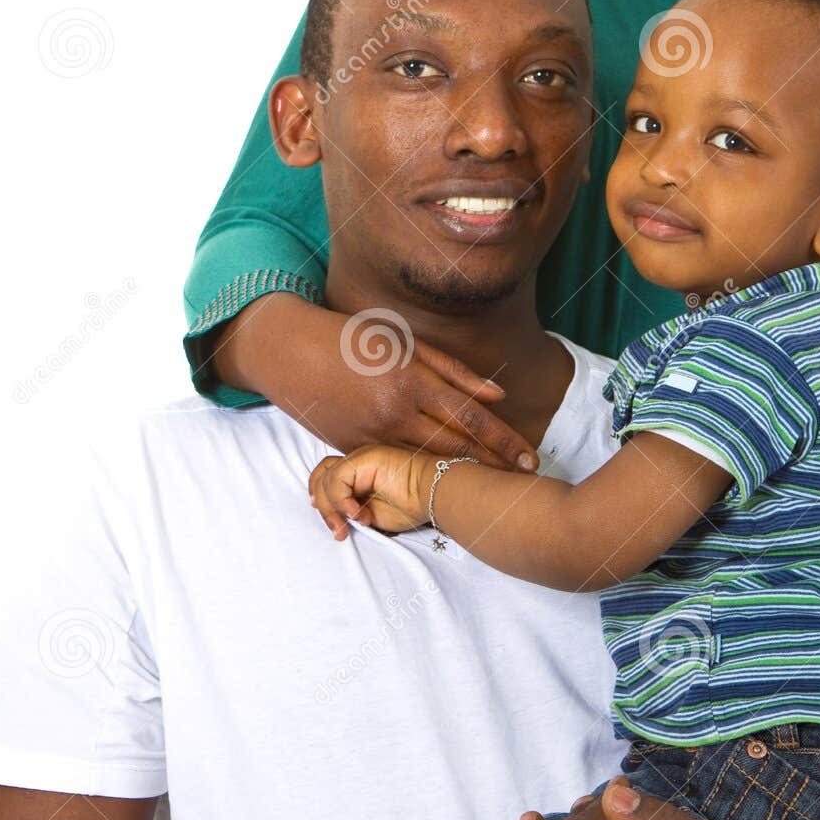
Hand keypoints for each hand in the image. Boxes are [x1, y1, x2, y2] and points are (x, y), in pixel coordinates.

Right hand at [215, 297, 539, 470]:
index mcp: (411, 382)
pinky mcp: (352, 449)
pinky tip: (446, 481)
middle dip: (494, 464)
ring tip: (497, 483)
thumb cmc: (350, 337)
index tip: (530, 457)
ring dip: (463, 474)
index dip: (504, 441)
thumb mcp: (405, 342)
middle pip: (455, 448)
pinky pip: (395, 466)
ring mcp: (371, 436)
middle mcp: (394, 414)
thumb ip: (453, 370)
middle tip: (525, 477)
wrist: (289, 352)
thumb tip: (498, 394)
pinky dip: (424, 475)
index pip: (470, 419)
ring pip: (427, 464)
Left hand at [309, 446, 435, 540]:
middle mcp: (357, 462)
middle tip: (339, 530)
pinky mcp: (363, 458)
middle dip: (324, 508)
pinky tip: (358, 513)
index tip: (333, 523)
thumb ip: (351, 512)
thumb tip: (335, 520)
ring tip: (351, 524)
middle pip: (320, 477)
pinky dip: (342, 500)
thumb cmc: (411, 506)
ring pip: (325, 480)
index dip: (321, 498)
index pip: (326, 478)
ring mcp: (359, 458)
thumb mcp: (372, 514)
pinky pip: (337, 479)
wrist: (433, 493)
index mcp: (359, 473)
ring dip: (333, 509)